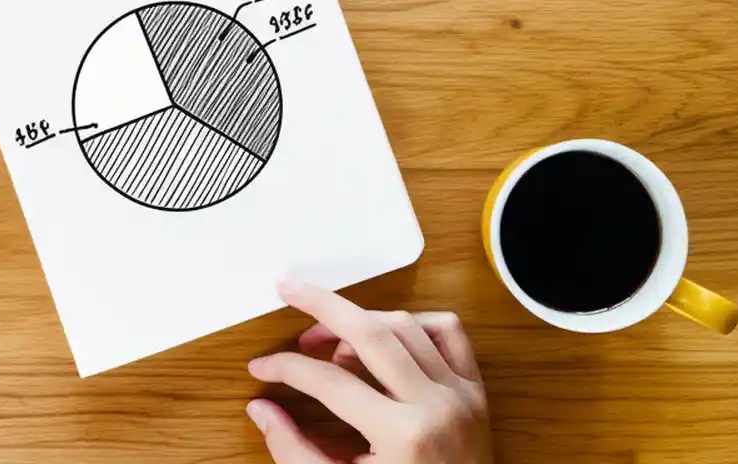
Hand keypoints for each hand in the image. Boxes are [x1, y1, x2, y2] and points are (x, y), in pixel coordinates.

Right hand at [247, 281, 491, 463]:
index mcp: (402, 436)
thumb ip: (295, 452)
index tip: (263, 368)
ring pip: (406, 326)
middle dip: (322, 306)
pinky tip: (388, 337)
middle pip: (369, 332)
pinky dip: (415, 323)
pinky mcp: (476, 391)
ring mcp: (461, 395)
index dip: (287, 369)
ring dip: (362, 321)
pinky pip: (448, 332)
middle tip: (289, 290)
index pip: (329, 382)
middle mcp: (436, 407)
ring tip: (331, 342)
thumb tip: (261, 410)